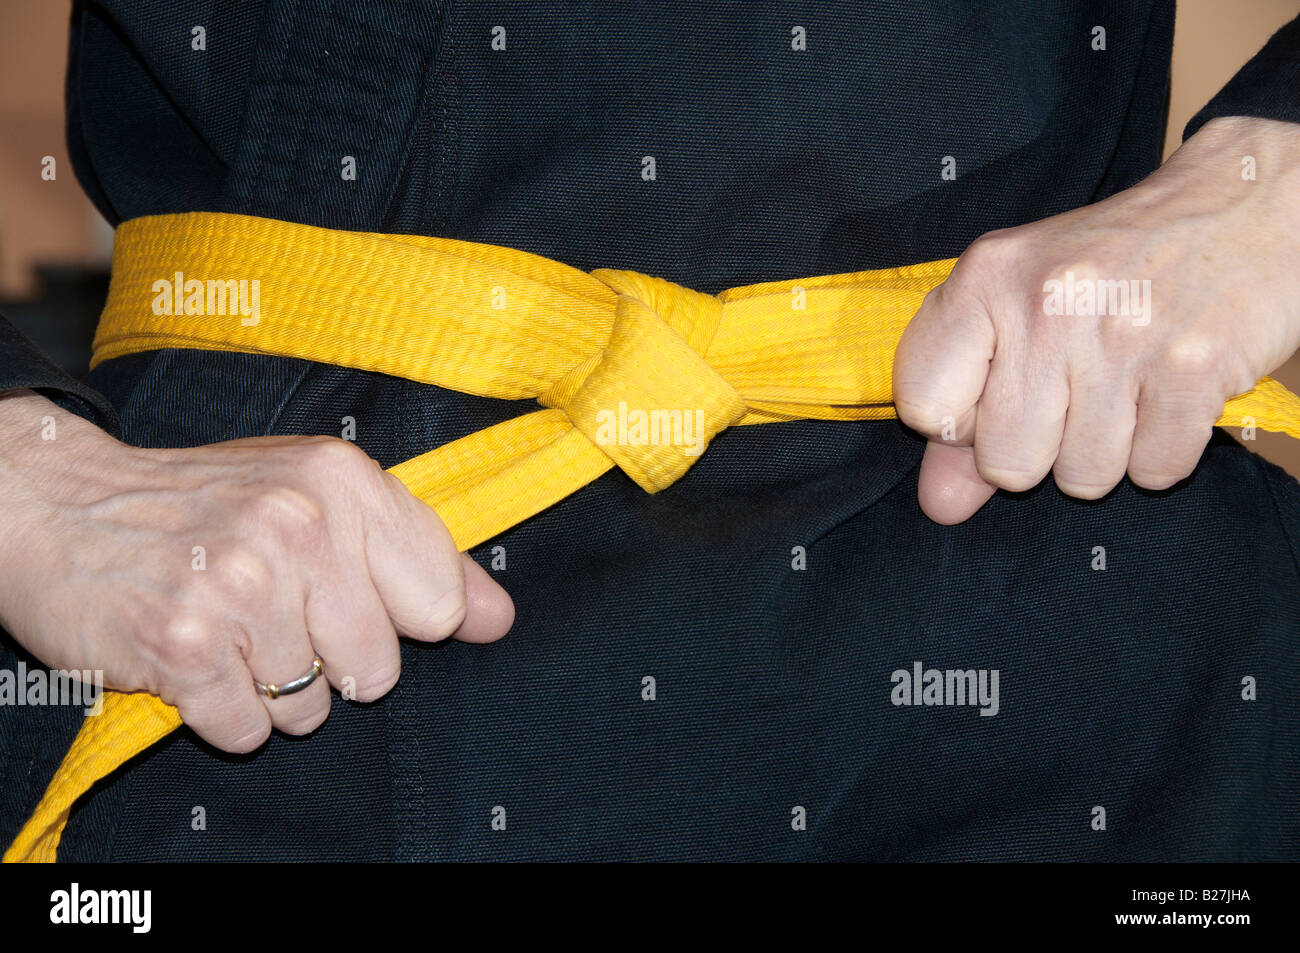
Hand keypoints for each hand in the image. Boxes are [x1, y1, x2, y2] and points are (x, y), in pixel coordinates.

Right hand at [0, 390, 513, 751]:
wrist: (63, 505)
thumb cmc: (207, 504)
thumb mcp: (319, 495)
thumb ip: (417, 554)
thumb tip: (497, 618)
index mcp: (343, 483)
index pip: (437, 604)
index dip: (395, 618)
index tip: (347, 598)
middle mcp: (298, 529)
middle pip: (379, 669)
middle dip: (330, 661)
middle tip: (273, 616)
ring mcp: (239, 589)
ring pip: (312, 708)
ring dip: (271, 689)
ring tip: (229, 631)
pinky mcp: (182, 648)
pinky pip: (248, 733)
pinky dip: (222, 714)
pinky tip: (196, 659)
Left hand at [893, 116, 1299, 523]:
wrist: (1247, 204)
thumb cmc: (1117, 264)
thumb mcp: (1021, 306)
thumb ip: (968, 408)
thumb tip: (939, 505)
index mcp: (987, 277)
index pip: (923, 407)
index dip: (962, 422)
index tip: (1000, 390)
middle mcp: (1046, 304)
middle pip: (1005, 462)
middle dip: (1042, 447)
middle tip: (1078, 388)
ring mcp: (1122, 335)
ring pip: (1081, 477)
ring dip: (1108, 450)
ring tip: (1127, 386)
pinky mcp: (1194, 366)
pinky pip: (1153, 472)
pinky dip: (1164, 450)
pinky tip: (1168, 394)